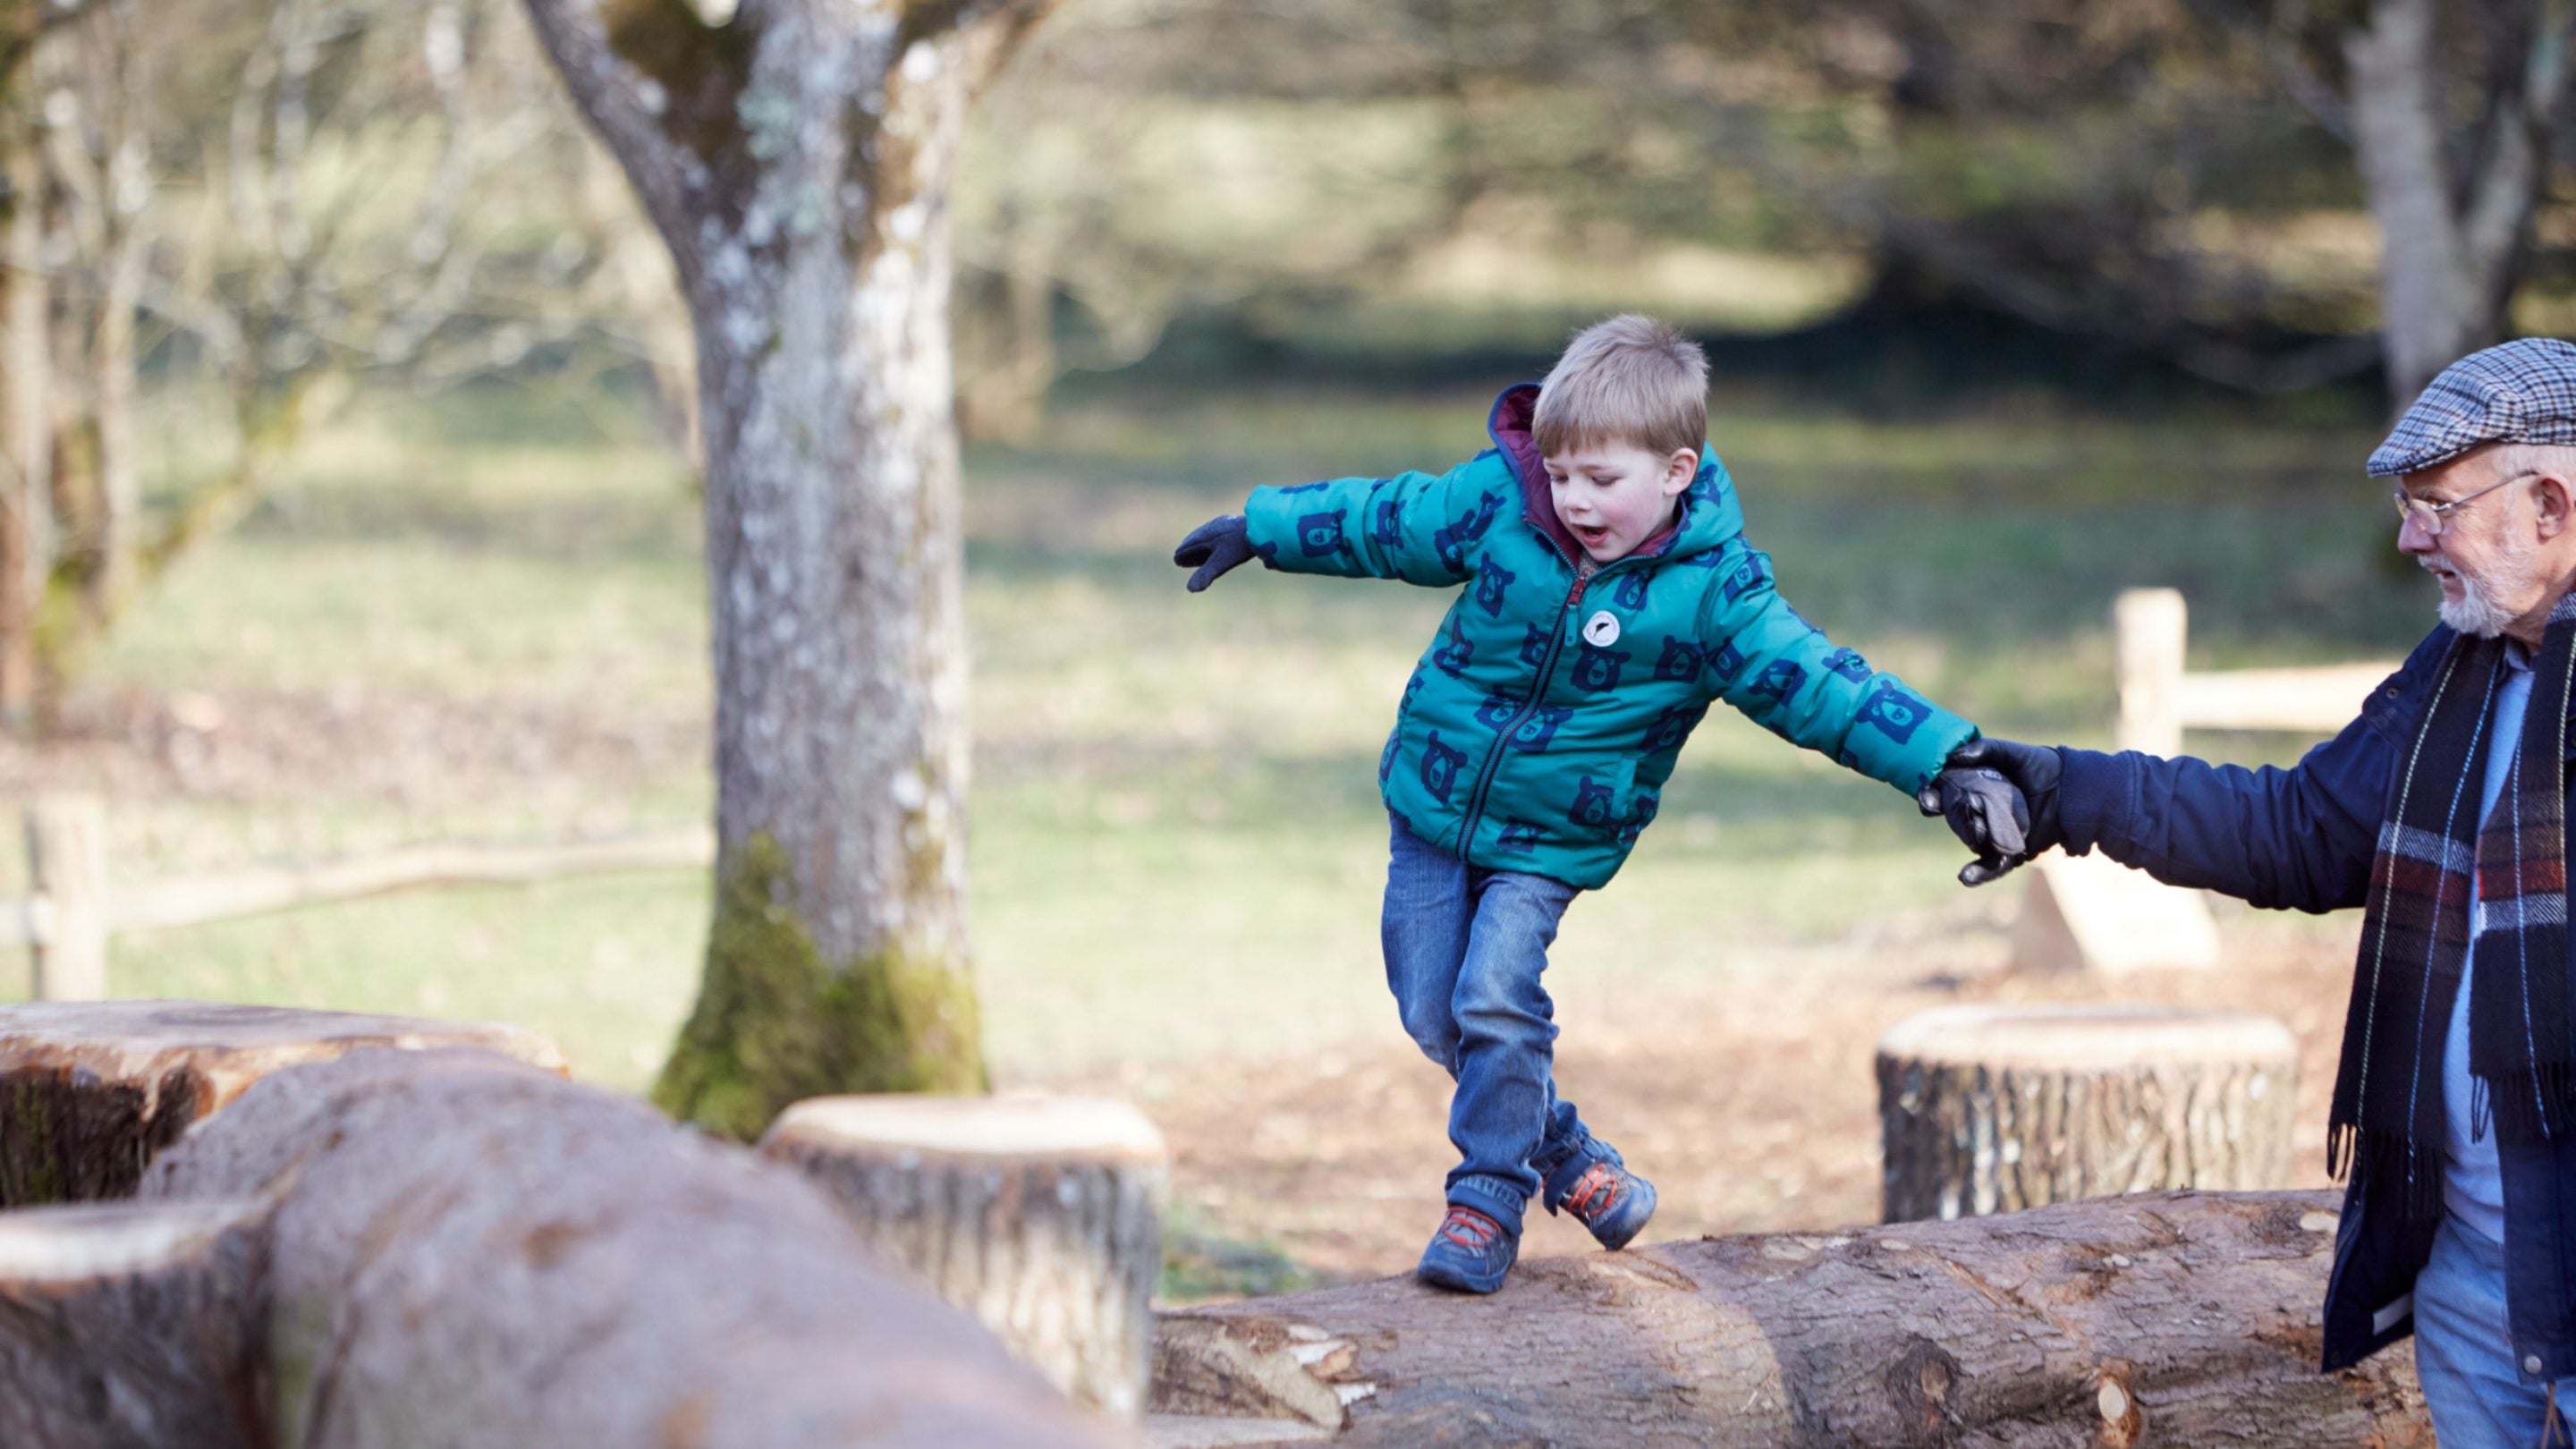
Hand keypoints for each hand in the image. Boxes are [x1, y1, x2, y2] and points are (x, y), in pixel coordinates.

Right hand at [1173, 514, 1254, 591]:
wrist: (1262, 525)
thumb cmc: (1241, 544)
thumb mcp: (1221, 561)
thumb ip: (1206, 574)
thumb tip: (1190, 589)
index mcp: (1206, 534)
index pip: (1189, 546)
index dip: (1183, 555)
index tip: (1177, 561)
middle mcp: (1213, 527)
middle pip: (1196, 540)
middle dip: (1189, 550)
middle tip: (1183, 557)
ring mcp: (1226, 524)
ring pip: (1208, 537)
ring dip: (1201, 546)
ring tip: (1199, 552)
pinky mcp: (1237, 525)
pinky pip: (1221, 534)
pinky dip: (1214, 542)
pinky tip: (1221, 544)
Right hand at [1916, 736, 2064, 886]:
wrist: (2073, 792)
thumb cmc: (2042, 768)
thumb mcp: (2015, 754)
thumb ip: (1987, 749)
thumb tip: (1954, 756)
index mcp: (1973, 787)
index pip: (1944, 791)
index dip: (1931, 793)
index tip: (1927, 792)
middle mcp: (1978, 812)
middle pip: (1952, 815)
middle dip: (1941, 809)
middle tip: (1932, 804)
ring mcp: (1992, 834)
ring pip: (1970, 838)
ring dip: (1964, 835)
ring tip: (1966, 832)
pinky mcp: (2009, 853)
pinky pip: (1991, 866)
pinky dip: (1978, 873)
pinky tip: (1964, 876)